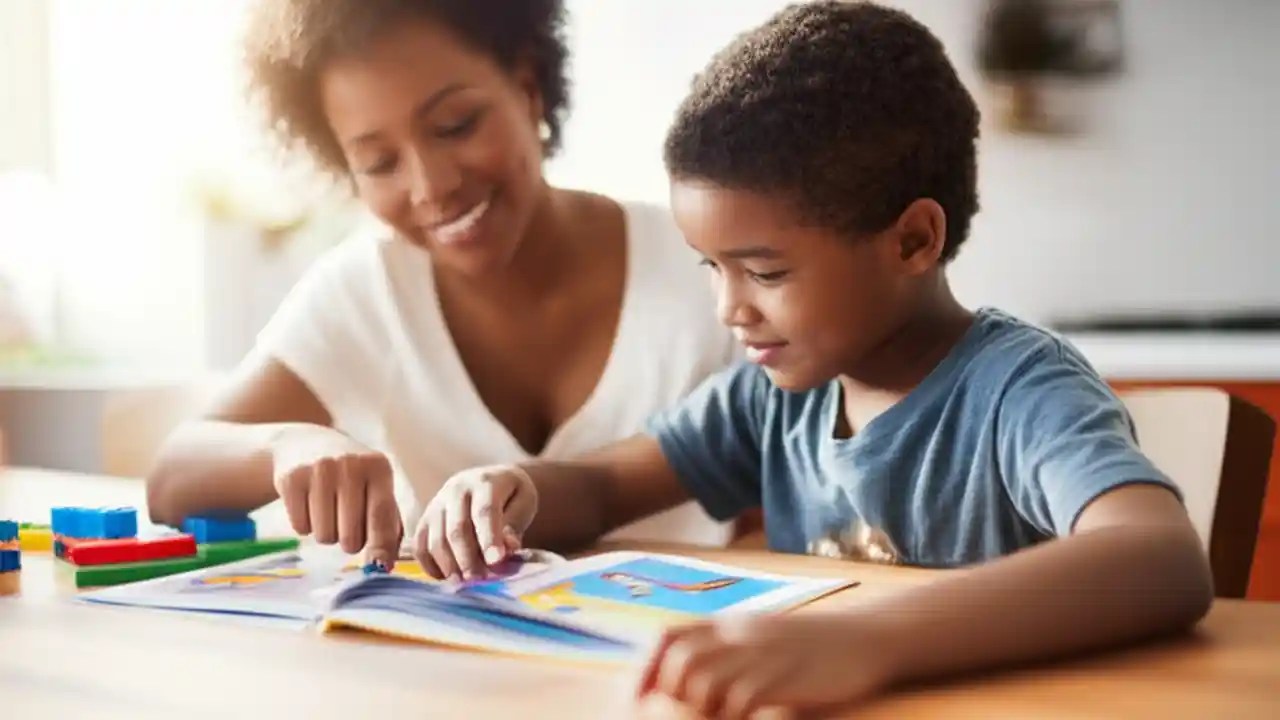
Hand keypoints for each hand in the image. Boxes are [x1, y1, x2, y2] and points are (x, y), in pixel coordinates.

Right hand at [270, 424, 401, 564]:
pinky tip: (309, 504)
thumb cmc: (352, 476)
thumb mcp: (376, 487)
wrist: (306, 443)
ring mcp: (319, 469)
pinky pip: (300, 528)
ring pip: (324, 536)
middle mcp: (350, 464)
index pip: (381, 517)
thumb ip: (387, 525)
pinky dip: (305, 526)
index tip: (380, 567)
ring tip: (328, 511)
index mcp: (378, 467)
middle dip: (350, 542)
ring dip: (327, 534)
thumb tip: (385, 565)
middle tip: (347, 525)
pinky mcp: (291, 478)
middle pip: (351, 536)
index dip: (380, 547)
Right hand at [413, 464, 537, 580]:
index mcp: (485, 482)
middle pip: (457, 528)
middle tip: (479, 580)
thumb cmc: (510, 496)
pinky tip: (446, 578)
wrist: (488, 481)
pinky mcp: (425, 519)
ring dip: (449, 566)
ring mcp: (437, 504)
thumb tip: (509, 548)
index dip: (490, 538)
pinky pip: (420, 546)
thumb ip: (515, 525)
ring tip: (464, 583)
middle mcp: (456, 489)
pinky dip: (430, 566)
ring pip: (436, 539)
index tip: (496, 562)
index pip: (485, 511)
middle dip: (468, 559)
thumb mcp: (523, 502)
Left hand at [636, 613, 898, 718]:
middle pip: (681, 660)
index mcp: (731, 624)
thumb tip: (687, 678)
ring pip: (705, 680)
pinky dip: (735, 716)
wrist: (869, 638)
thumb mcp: (765, 637)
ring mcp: (763, 654)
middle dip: (673, 694)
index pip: (669, 635)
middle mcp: (741, 634)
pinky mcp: (786, 677)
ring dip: (701, 708)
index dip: (646, 666)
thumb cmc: (815, 646)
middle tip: (686, 716)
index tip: (640, 698)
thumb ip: (728, 649)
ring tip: (719, 718)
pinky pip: (743, 699)